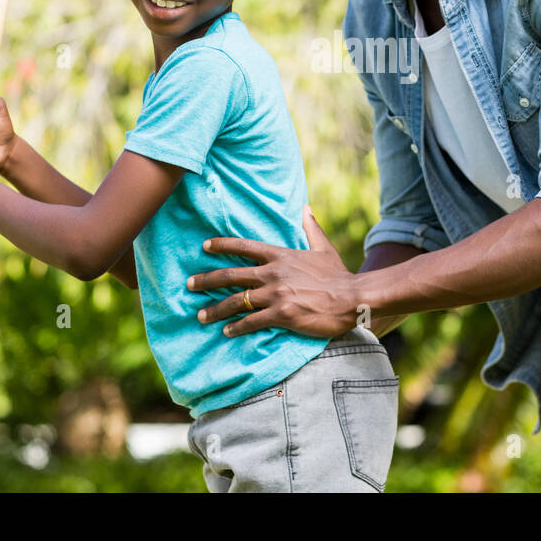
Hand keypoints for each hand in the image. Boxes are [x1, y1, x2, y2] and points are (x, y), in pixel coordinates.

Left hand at [188, 206, 362, 338]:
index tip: (204, 246)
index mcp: (280, 256)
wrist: (352, 298)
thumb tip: (305, 208)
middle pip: (231, 275)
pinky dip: (236, 327)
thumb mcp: (323, 248)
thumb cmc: (338, 275)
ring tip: (200, 315)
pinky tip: (226, 331)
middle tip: (189, 284)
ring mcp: (276, 294)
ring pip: (236, 301)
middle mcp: (273, 273)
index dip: (221, 245)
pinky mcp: (281, 315)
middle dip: (206, 280)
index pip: (244, 247)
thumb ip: (310, 228)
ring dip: (215, 309)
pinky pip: (251, 322)